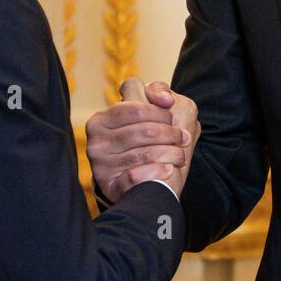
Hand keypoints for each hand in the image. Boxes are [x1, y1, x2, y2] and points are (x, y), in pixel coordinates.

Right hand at [85, 78, 199, 202]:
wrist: (136, 183)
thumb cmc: (144, 142)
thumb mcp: (146, 113)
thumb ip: (155, 93)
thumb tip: (167, 99)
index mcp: (101, 120)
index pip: (136, 109)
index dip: (161, 112)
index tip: (174, 118)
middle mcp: (97, 142)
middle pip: (144, 131)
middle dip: (171, 133)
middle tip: (184, 138)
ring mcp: (101, 165)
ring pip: (144, 154)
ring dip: (171, 153)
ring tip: (181, 155)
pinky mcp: (109, 187)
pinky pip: (136, 176)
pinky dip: (157, 171)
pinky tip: (168, 169)